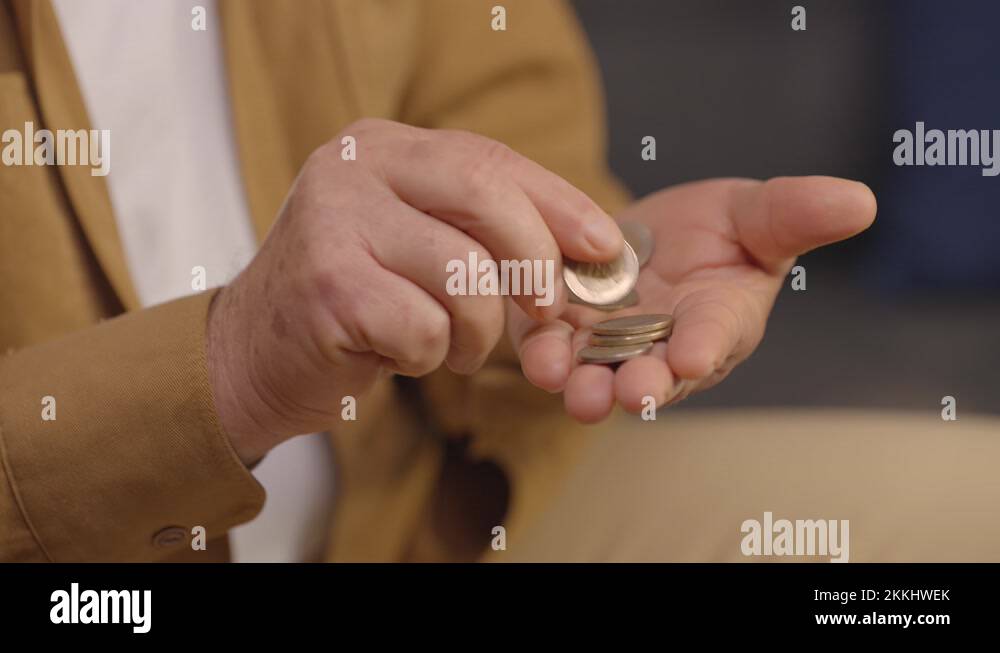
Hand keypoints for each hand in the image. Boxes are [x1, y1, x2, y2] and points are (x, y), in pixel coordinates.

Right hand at [206, 119, 622, 462]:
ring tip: (451, 346)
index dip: (559, 204)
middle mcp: (352, 168)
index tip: (604, 246)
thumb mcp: (414, 243)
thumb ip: (481, 231)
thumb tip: (590, 251)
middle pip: (486, 196)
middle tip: (545, 311)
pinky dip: (428, 357)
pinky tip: (397, 354)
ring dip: (477, 331)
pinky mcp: (327, 286)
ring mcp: (333, 222)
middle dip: (536, 261)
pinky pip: (426, 328)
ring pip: (465, 274)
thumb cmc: (352, 301)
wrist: (251, 354)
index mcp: (380, 147)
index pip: (490, 160)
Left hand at [510, 176, 876, 422]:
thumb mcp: (758, 214)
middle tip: (630, 392)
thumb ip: (795, 214)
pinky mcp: (564, 331)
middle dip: (641, 383)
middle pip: (653, 371)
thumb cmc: (721, 231)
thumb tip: (859, 199)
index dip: (704, 346)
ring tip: (574, 390)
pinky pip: (550, 345)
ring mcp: (611, 344)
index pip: (715, 336)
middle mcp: (664, 345)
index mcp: (720, 320)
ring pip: (597, 372)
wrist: (654, 234)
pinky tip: (534, 355)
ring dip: (584, 383)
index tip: (694, 355)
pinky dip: (541, 351)